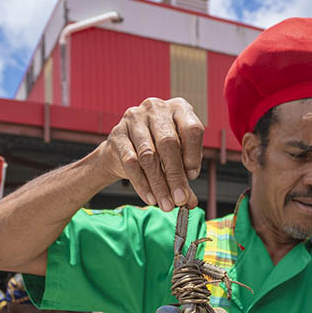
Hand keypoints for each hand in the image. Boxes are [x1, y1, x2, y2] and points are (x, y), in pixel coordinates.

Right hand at [98, 97, 204, 211]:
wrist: (123, 149)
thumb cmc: (159, 151)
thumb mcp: (177, 160)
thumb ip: (185, 178)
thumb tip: (190, 202)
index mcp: (179, 108)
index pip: (191, 129)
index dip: (193, 155)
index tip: (192, 177)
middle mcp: (157, 108)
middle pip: (168, 144)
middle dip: (175, 176)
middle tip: (179, 199)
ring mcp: (135, 118)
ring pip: (149, 155)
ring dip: (158, 184)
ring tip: (166, 204)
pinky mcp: (118, 133)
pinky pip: (131, 162)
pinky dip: (142, 184)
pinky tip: (150, 198)